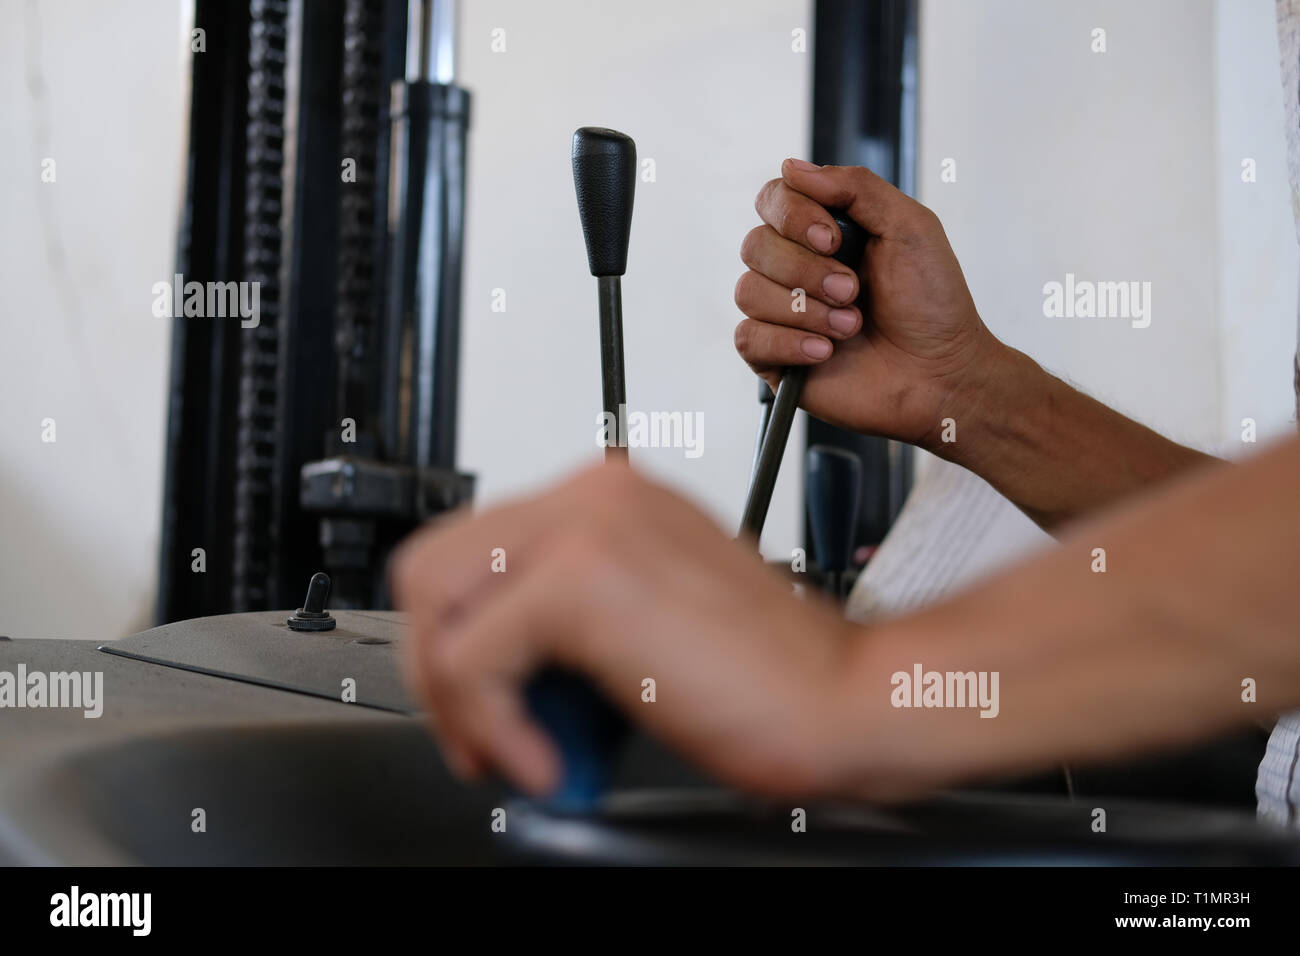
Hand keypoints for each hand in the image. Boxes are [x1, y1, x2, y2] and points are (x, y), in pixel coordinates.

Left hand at [391, 463, 863, 798]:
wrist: (845, 695)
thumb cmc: (769, 675)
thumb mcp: (647, 627)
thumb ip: (570, 625)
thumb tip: (502, 678)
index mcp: (610, 497)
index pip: (474, 548)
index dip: (459, 636)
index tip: (485, 705)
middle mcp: (594, 493)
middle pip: (435, 565)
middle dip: (440, 665)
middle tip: (481, 734)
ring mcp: (585, 524)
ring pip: (436, 605)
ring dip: (459, 698)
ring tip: (519, 749)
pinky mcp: (580, 578)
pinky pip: (471, 660)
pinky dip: (493, 727)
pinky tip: (550, 760)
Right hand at [734, 160, 1003, 447]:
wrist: (940, 374)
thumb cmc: (931, 304)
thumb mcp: (908, 226)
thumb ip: (854, 187)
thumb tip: (791, 167)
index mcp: (822, 233)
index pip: (773, 200)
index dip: (793, 216)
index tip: (834, 240)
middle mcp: (794, 269)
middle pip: (755, 246)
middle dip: (806, 270)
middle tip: (853, 291)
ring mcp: (781, 315)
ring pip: (748, 292)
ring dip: (805, 310)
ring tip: (851, 327)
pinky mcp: (774, 359)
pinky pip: (747, 337)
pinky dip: (788, 342)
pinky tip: (825, 352)